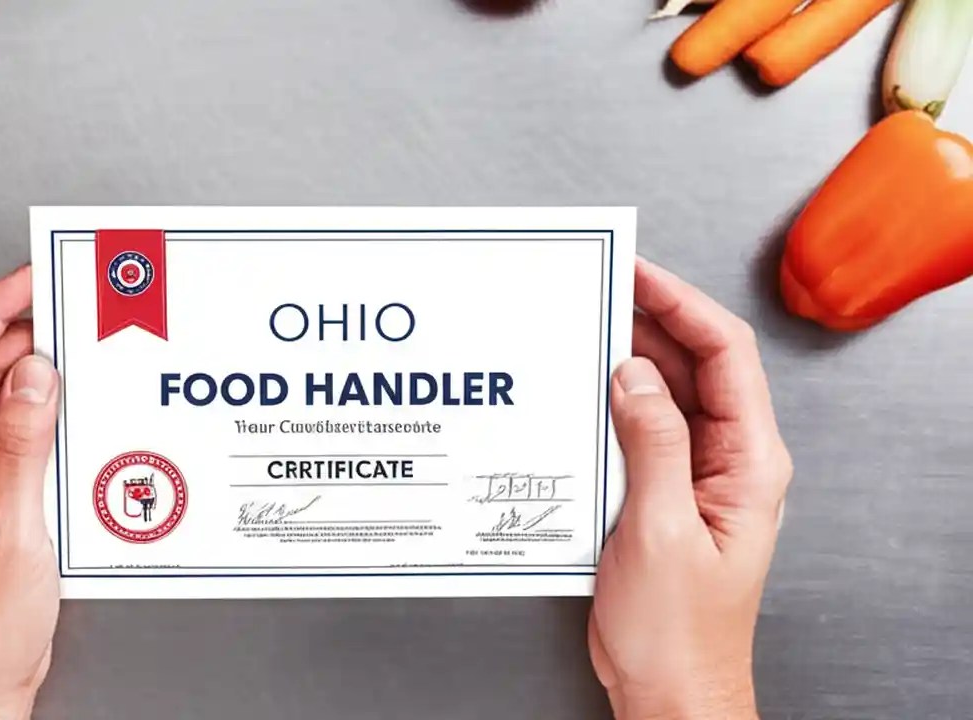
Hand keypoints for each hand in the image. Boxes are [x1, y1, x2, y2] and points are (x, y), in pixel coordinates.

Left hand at [0, 266, 60, 719]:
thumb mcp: (8, 532)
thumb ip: (21, 445)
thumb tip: (34, 375)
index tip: (29, 280)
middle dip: (21, 337)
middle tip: (73, 310)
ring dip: (35, 379)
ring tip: (83, 357)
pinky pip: (8, 438)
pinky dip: (40, 420)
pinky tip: (73, 417)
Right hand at [590, 258, 791, 719]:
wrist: (668, 687)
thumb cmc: (679, 632)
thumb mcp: (660, 528)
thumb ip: (652, 443)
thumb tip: (635, 373)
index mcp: (748, 462)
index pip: (726, 356)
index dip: (683, 304)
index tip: (640, 273)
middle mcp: (727, 460)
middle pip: (695, 364)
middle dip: (650, 320)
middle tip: (600, 289)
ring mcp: (693, 474)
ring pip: (664, 392)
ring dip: (627, 359)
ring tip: (584, 328)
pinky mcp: (660, 492)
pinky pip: (639, 429)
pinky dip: (609, 403)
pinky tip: (580, 392)